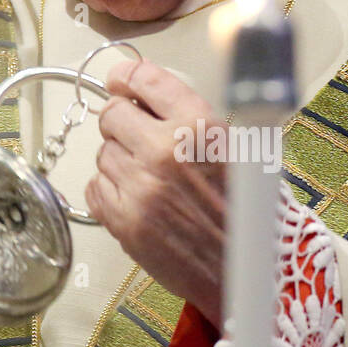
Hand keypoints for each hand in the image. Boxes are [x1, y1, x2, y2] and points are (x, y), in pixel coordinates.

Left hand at [85, 59, 227, 327]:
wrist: (252, 269)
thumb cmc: (246, 209)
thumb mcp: (233, 146)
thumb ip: (187, 116)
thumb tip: (141, 91)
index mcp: (199, 125)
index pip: (143, 78)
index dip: (126, 77)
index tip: (120, 81)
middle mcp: (166, 150)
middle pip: (112, 113)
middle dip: (121, 123)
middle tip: (137, 138)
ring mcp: (141, 186)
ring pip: (102, 153)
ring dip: (119, 162)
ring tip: (150, 179)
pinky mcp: (124, 220)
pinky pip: (95, 187)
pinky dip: (110, 191)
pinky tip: (138, 200)